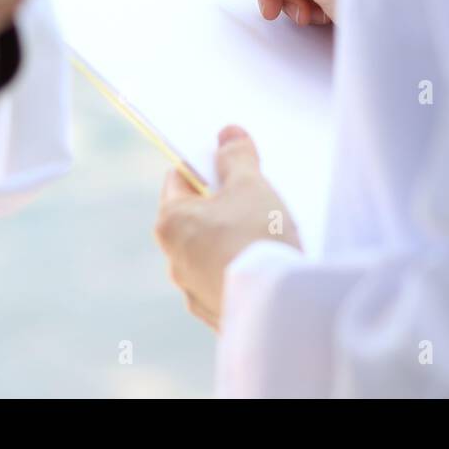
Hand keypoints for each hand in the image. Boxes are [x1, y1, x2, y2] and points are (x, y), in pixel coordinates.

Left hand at [155, 126, 300, 328]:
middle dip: (223, 206)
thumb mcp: (250, 184)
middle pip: (195, 217)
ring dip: (232, 241)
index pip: (179, 179)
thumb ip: (237, 156)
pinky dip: (241, 271)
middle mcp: (173, 259)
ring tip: (266, 237)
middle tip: (256, 200)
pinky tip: (266, 267)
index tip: (232, 166)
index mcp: (171, 222)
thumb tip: (227, 134)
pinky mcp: (216, 314)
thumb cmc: (256, 236)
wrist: (278, 304)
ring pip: (210, 252)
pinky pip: (225, 282)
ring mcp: (193, 291)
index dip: (207, 167)